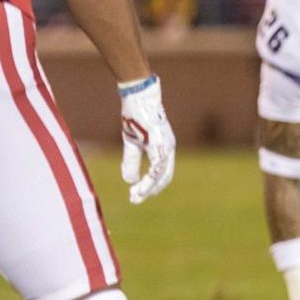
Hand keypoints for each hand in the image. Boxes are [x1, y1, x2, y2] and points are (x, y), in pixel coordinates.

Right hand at [117, 75, 174, 203]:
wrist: (137, 98)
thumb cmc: (135, 118)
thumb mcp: (132, 142)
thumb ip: (131, 161)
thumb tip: (130, 180)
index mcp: (164, 148)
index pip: (163, 173)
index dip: (152, 186)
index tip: (137, 196)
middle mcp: (169, 148)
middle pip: (165, 176)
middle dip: (151, 190)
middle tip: (136, 200)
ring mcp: (165, 145)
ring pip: (161, 174)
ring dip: (149, 188)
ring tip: (136, 197)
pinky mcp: (159, 142)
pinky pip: (157, 166)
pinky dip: (148, 179)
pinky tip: (139, 186)